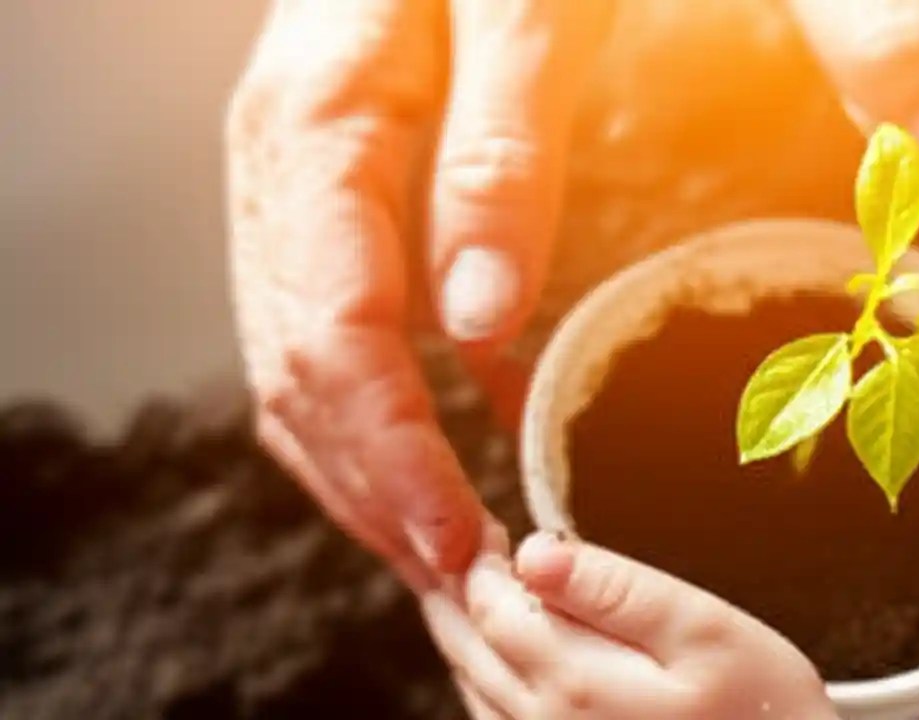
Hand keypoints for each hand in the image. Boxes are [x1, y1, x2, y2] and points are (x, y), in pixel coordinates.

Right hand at [225, 1, 612, 584]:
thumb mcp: (527, 17)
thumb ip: (501, 160)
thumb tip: (479, 325)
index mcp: (317, 125)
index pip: (335, 335)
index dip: (394, 453)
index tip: (459, 536)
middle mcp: (277, 168)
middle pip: (295, 369)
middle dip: (373, 486)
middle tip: (458, 571)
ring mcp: (287, 184)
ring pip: (291, 360)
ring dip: (362, 463)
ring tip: (441, 536)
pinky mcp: (321, 195)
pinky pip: (320, 323)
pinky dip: (371, 405)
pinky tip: (439, 442)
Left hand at [422, 532, 836, 719]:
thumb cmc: (765, 712)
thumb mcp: (703, 631)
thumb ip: (615, 589)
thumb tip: (535, 551)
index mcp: (573, 680)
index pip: (492, 606)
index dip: (478, 559)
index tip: (481, 525)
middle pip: (471, 650)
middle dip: (454, 594)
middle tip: (446, 550)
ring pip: (476, 689)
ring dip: (462, 635)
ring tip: (459, 592)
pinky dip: (484, 678)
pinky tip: (496, 658)